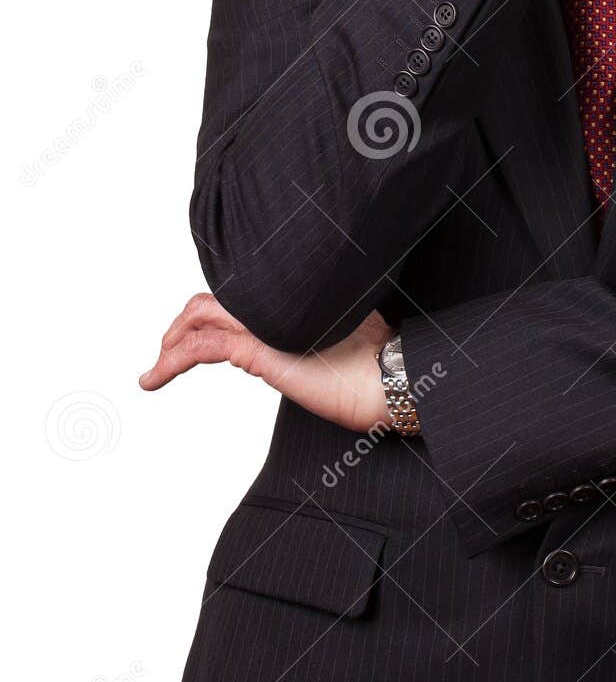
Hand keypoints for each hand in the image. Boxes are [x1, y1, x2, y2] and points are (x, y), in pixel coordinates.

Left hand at [138, 294, 394, 432]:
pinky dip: (171, 359)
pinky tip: (154, 377)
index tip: (189, 342)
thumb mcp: (335, 352)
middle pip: (212, 302)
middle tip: (165, 354)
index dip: (208, 316)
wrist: (394, 381)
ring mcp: (266, 325)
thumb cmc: (376, 375)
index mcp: (291, 310)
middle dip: (181, 326)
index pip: (238, 300)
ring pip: (201, 317)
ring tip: (155, 368)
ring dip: (171, 341)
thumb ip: (313, 342)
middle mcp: (274, 310)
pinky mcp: (259, 349)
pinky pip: (202, 347)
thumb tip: (310, 352)